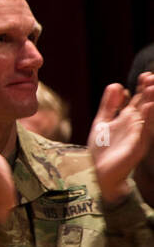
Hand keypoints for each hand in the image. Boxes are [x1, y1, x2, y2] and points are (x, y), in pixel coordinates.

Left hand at [88, 78, 153, 204]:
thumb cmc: (102, 149)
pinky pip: (143, 131)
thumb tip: (116, 84)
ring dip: (150, 101)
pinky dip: (146, 118)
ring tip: (152, 87)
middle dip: (149, 91)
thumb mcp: (102, 121)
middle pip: (145, 104)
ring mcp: (137, 135)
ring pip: (147, 115)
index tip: (144, 74)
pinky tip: (148, 107)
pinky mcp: (136, 145)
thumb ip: (108, 105)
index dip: (141, 87)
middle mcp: (135, 125)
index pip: (138, 99)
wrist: (99, 172)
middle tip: (151, 76)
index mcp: (127, 118)